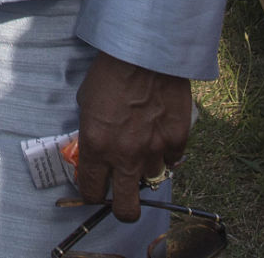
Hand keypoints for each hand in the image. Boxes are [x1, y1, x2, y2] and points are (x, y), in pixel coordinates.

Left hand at [75, 51, 191, 222]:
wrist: (143, 55)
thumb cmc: (109, 74)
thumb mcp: (86, 103)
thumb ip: (91, 133)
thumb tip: (95, 153)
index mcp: (96, 145)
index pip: (90, 191)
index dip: (92, 194)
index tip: (94, 189)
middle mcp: (124, 155)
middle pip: (126, 209)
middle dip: (122, 207)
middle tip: (120, 193)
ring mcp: (153, 151)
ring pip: (151, 179)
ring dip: (144, 168)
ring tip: (141, 144)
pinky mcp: (177, 142)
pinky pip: (172, 160)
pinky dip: (165, 153)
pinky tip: (159, 134)